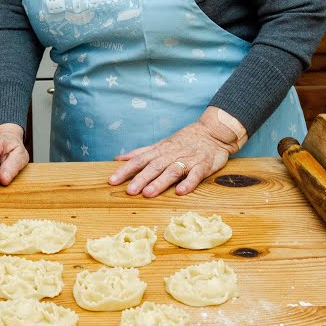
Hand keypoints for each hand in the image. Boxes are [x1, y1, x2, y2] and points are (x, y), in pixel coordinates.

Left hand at [108, 107, 244, 197]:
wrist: (213, 132)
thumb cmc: (184, 141)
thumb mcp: (160, 144)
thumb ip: (140, 153)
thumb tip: (118, 159)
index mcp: (160, 151)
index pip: (139, 160)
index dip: (125, 170)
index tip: (112, 180)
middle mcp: (171, 155)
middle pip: (153, 167)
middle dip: (140, 179)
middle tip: (129, 191)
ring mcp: (188, 160)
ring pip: (172, 171)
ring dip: (160, 182)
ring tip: (148, 193)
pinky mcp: (203, 165)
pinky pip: (195, 175)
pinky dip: (188, 183)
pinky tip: (180, 192)